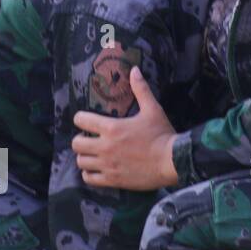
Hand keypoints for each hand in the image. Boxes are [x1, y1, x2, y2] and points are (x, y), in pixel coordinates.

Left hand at [72, 67, 178, 190]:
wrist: (174, 161)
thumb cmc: (163, 134)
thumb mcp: (153, 109)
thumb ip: (141, 89)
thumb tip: (134, 70)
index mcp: (111, 128)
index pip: (80, 120)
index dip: (81, 119)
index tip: (87, 121)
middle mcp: (105, 146)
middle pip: (76, 143)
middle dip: (80, 140)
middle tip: (89, 140)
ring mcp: (108, 164)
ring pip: (81, 162)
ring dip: (85, 158)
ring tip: (93, 155)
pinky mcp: (113, 179)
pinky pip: (89, 179)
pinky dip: (90, 174)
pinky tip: (97, 169)